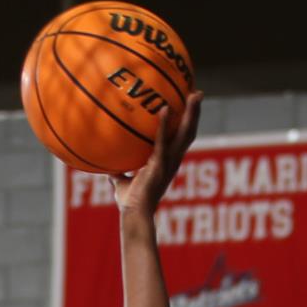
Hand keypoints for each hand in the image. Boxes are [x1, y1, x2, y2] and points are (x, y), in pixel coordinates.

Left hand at [114, 91, 203, 217]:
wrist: (134, 214)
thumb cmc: (130, 202)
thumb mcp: (122, 183)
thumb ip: (118, 173)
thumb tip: (107, 167)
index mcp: (167, 161)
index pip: (180, 138)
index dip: (186, 123)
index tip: (188, 106)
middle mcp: (173, 159)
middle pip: (189, 132)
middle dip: (195, 113)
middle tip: (198, 93)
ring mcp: (169, 162)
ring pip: (185, 133)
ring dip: (191, 113)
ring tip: (195, 94)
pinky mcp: (160, 164)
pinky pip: (162, 140)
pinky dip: (164, 124)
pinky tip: (165, 108)